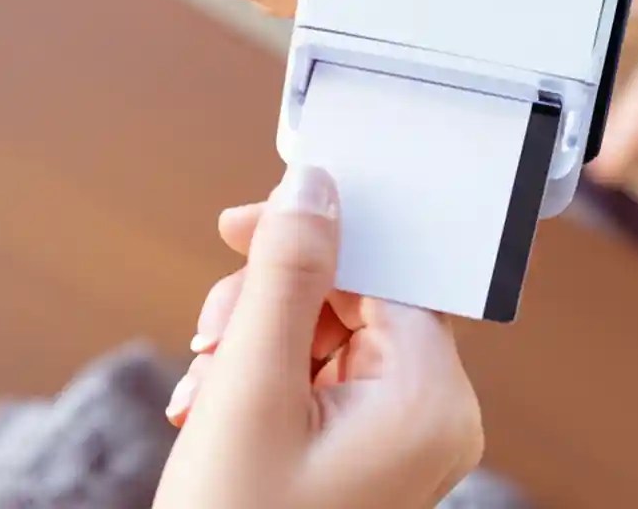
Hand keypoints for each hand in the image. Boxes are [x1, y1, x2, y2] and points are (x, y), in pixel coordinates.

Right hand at [154, 166, 482, 508]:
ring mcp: (402, 437)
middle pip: (353, 301)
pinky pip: (322, 379)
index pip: (385, 272)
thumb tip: (313, 187)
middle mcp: (433, 415)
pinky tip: (214, 406)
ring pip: (328, 337)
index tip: (241, 226)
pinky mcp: (369, 450)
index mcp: (432, 398)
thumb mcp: (251, 388)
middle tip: (210, 342)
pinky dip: (264, 379)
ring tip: (204, 389)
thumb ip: (286, 275)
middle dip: (269, 306)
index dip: (312, 238)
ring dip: (255, 344)